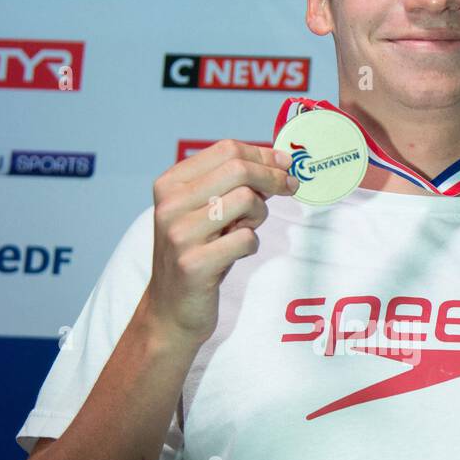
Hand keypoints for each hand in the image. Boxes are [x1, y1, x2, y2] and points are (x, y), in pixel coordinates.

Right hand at [147, 139, 298, 346]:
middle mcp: (170, 204)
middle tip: (290, 187)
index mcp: (170, 184)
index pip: (226, 149)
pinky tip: (237, 253)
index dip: (264, 155)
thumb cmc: (196, 256)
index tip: (285, 164)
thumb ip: (229, 185)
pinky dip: (251, 245)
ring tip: (246, 229)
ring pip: (245, 200)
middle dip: (273, 177)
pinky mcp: (194, 264)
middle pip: (238, 169)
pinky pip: (246, 239)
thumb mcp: (203, 212)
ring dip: (259, 215)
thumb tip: (277, 162)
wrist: (170, 310)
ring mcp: (180, 234)